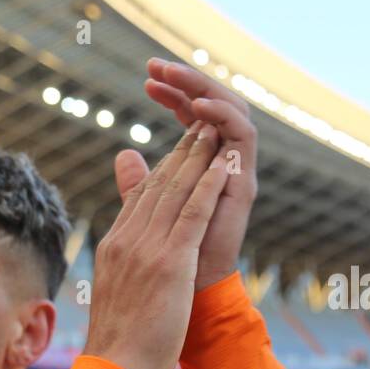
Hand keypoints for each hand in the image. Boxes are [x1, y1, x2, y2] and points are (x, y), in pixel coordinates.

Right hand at [82, 123, 227, 368]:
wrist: (113, 367)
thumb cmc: (116, 341)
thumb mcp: (115, 293)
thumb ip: (122, 264)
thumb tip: (121, 250)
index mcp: (115, 247)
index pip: (140, 198)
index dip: (161, 169)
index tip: (178, 149)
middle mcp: (128, 240)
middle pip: (157, 186)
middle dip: (180, 152)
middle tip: (198, 122)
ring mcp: (148, 250)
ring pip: (175, 192)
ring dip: (196, 157)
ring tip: (211, 128)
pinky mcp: (170, 263)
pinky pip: (193, 215)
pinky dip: (208, 186)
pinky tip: (222, 165)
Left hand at [144, 58, 258, 289]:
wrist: (189, 303)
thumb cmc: (167, 267)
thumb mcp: (146, 216)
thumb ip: (138, 185)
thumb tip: (124, 154)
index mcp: (199, 171)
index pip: (189, 119)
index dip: (173, 96)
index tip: (149, 77)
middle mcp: (221, 168)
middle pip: (210, 112)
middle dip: (187, 85)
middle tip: (160, 65)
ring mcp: (235, 175)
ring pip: (230, 114)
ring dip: (204, 91)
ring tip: (178, 75)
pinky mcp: (246, 185)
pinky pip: (243, 139)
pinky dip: (224, 117)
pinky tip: (199, 105)